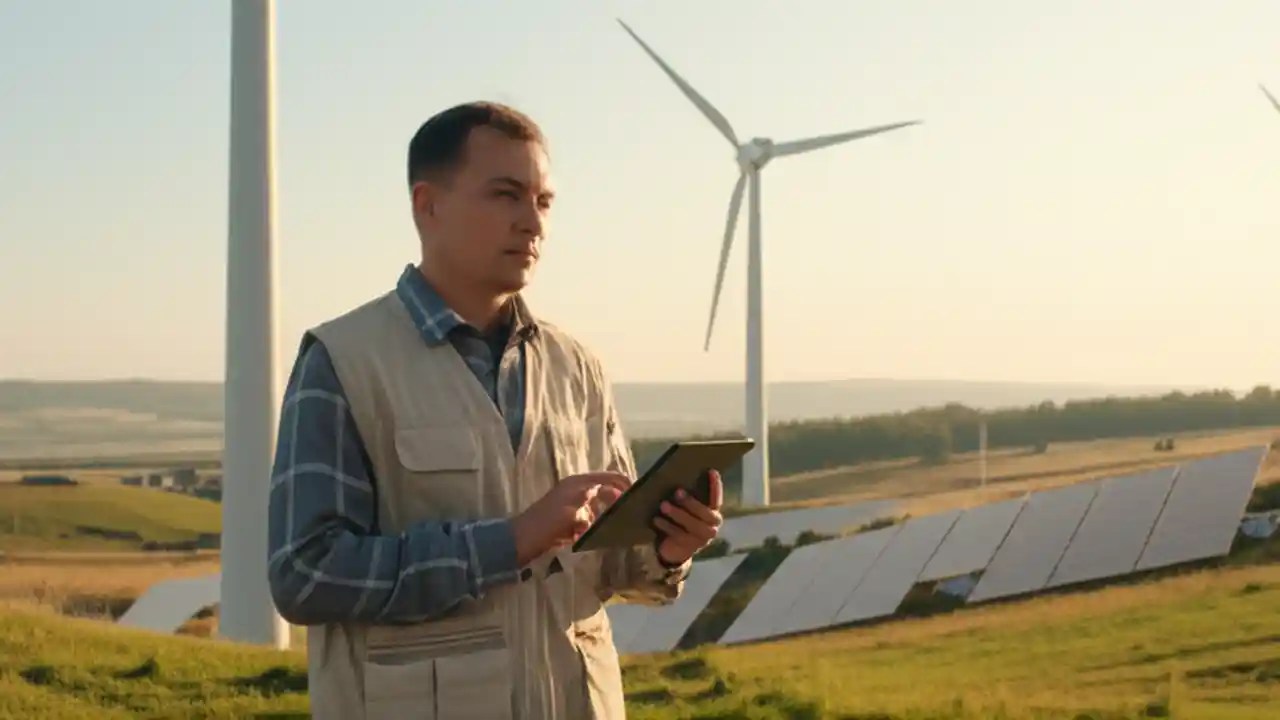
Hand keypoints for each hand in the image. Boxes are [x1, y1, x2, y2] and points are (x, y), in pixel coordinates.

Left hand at [511, 472, 629, 565]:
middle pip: (605, 489)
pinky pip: (590, 518)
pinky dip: (596, 524)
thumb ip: (596, 506)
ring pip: (598, 505)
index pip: (609, 477)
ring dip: (608, 514)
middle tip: (633, 513)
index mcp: (579, 483)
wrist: (522, 540)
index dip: (625, 484)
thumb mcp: (575, 514)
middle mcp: (577, 489)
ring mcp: (572, 504)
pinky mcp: (569, 519)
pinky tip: (602, 534)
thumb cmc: (548, 525)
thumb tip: (617, 501)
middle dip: (618, 499)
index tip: (640, 496)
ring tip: (621, 524)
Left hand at [653, 469, 723, 565]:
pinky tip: (657, 519)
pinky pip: (679, 536)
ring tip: (663, 505)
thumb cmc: (679, 522)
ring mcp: (702, 539)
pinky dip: (668, 526)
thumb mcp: (682, 509)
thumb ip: (681, 497)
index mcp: (713, 514)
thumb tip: (658, 477)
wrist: (674, 551)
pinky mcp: (689, 548)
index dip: (716, 486)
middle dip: (692, 502)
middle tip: (678, 491)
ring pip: (693, 525)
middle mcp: (712, 527)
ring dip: (678, 514)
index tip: (711, 471)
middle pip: (706, 514)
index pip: (716, 499)